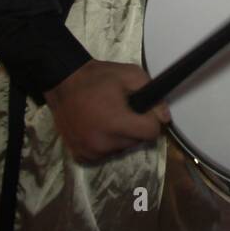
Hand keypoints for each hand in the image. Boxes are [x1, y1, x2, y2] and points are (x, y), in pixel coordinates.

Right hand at [43, 60, 169, 163]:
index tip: (144, 112)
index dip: (151, 120)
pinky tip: (97, 127)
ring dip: (120, 137)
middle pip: (136, 142)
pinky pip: (104, 155)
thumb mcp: (129, 74)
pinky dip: (104, 144)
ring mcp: (91, 151)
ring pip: (121, 149)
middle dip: (135, 127)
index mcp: (117, 122)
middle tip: (122, 111)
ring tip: (108, 117)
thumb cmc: (97, 78)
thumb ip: (151, 93)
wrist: (64, 83)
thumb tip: (164, 117)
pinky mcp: (81, 155)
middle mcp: (104, 142)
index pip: (151, 134)